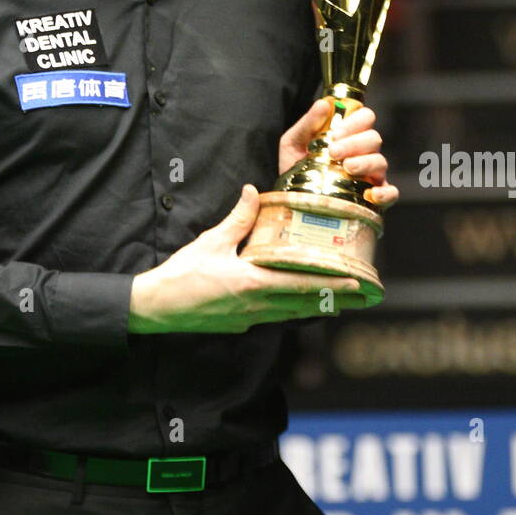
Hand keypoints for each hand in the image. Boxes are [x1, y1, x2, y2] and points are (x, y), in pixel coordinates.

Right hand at [128, 185, 364, 333]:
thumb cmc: (182, 274)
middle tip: (359, 297)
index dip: (330, 285)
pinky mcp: (238, 323)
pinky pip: (272, 317)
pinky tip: (294, 304)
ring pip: (290, 314)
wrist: (156, 306)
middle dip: (333, 300)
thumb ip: (238, 219)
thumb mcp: (211, 241)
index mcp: (253, 284)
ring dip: (314, 307)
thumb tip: (253, 191)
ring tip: (336, 301)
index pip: (301, 286)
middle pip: (303, 305)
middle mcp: (256, 306)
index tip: (355, 284)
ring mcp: (248, 318)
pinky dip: (290, 310)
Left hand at [279, 97, 398, 209]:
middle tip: (333, 152)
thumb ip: (308, 124)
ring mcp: (371, 174)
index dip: (354, 122)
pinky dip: (386, 193)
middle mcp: (363, 152)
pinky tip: (371, 194)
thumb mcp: (293, 142)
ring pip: (380, 162)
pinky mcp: (373, 198)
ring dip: (365, 162)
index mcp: (349, 135)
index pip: (365, 117)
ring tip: (346, 168)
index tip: (335, 133)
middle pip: (374, 138)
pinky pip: (390, 193)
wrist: (291, 199)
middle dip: (354, 143)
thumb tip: (323, 104)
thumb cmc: (295, 166)